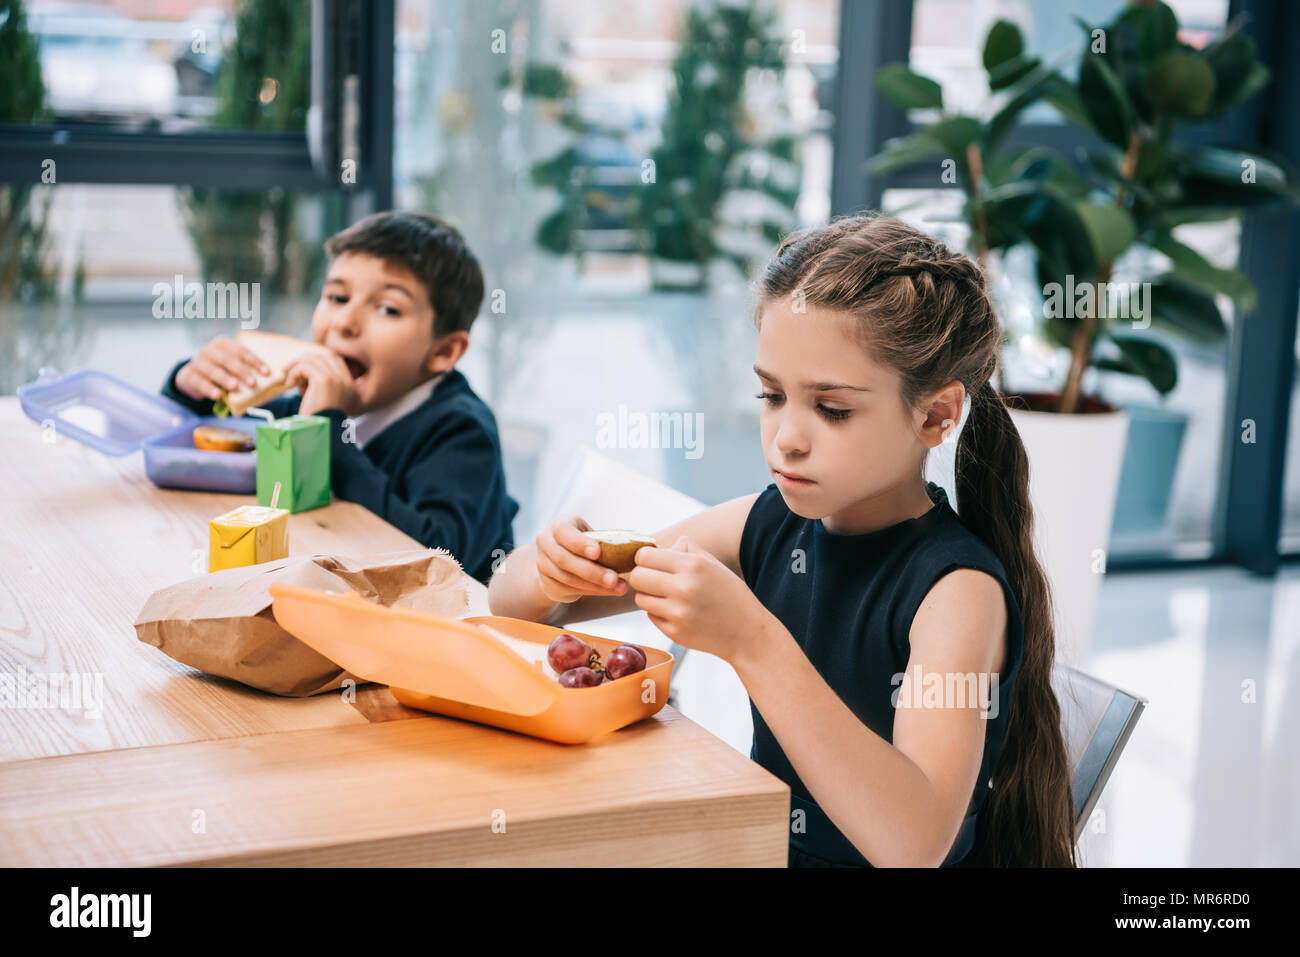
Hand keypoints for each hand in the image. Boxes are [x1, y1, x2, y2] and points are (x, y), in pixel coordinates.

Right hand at [175, 336, 270, 401]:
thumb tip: (270, 382)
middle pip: (228, 360)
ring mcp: (197, 362)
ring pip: (213, 370)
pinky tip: (218, 395)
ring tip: (235, 387)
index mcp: (223, 344)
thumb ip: (245, 370)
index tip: (267, 373)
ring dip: (225, 379)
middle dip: (241, 371)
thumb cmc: (220, 371)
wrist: (193, 377)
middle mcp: (209, 350)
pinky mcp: (189, 376)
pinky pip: (200, 383)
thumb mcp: (230, 367)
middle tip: (253, 383)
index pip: (241, 351)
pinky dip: (210, 389)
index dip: (255, 361)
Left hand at [284, 350, 358, 416]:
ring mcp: (337, 379)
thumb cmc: (317, 422)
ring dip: (297, 368)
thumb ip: (318, 385)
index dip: (318, 361)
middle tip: (289, 370)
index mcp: (350, 386)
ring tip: (290, 382)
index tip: (303, 372)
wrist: (319, 435)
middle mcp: (346, 381)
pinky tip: (289, 386)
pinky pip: (305, 367)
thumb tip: (303, 371)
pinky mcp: (324, 381)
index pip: (335, 360)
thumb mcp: (322, 400)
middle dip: (305, 360)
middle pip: (324, 356)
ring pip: (313, 360)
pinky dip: (294, 373)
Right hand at [533, 514, 628, 603]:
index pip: (563, 531)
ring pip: (567, 578)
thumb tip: (644, 542)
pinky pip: (569, 590)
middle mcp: (546, 543)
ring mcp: (543, 565)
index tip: (597, 552)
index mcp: (558, 525)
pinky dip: (591, 591)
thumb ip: (608, 538)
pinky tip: (608, 591)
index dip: (579, 542)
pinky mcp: (547, 584)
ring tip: (618, 587)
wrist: (560, 562)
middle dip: (591, 571)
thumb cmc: (584, 544)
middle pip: (564, 559)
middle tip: (614, 579)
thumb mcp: (592, 535)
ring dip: (595, 585)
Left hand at [626, 535, 777, 664]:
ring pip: (640, 598)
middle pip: (637, 577)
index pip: (644, 556)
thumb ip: (685, 549)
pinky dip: (659, 612)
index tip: (652, 562)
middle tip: (655, 579)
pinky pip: (651, 616)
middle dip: (643, 576)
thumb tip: (657, 546)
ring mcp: (678, 613)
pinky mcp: (675, 632)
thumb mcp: (713, 564)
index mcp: (693, 565)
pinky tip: (678, 612)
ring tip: (668, 595)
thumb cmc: (730, 593)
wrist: (747, 632)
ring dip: (650, 595)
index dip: (645, 558)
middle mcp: (684, 588)